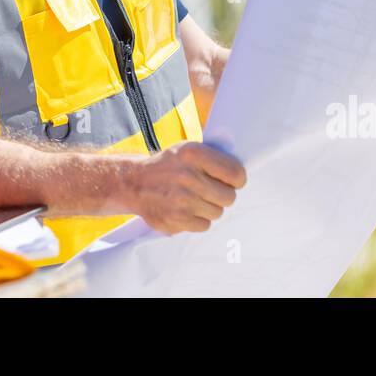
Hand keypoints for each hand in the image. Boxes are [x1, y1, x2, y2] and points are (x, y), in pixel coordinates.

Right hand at [123, 142, 246, 233]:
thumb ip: (213, 159)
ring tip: (194, 199)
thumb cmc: (168, 166)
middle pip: (229, 197)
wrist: (134, 183)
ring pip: (217, 213)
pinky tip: (186, 209)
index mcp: (193, 154)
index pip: (235, 173)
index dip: (238, 180)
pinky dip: (198, 220)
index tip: (232, 181)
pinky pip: (204, 225)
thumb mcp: (187, 149)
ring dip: (209, 208)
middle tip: (211, 191)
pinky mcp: (175, 219)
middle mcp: (188, 176)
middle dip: (223, 195)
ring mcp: (181, 200)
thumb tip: (241, 176)